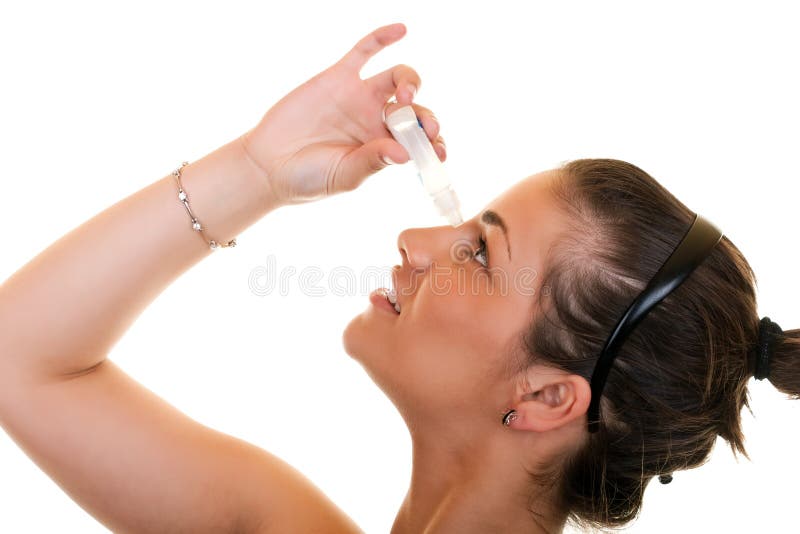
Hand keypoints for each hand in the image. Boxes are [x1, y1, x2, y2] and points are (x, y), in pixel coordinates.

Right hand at [240, 23, 444, 206]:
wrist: (268, 164)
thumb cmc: (308, 178)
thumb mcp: (344, 176)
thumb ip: (372, 162)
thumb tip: (404, 154)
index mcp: (384, 148)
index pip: (420, 141)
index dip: (434, 142)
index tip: (439, 150)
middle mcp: (376, 121)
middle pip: (416, 110)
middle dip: (425, 117)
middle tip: (423, 126)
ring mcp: (359, 98)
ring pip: (398, 79)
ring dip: (410, 82)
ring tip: (405, 97)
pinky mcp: (338, 78)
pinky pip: (364, 52)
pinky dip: (382, 38)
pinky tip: (401, 30)